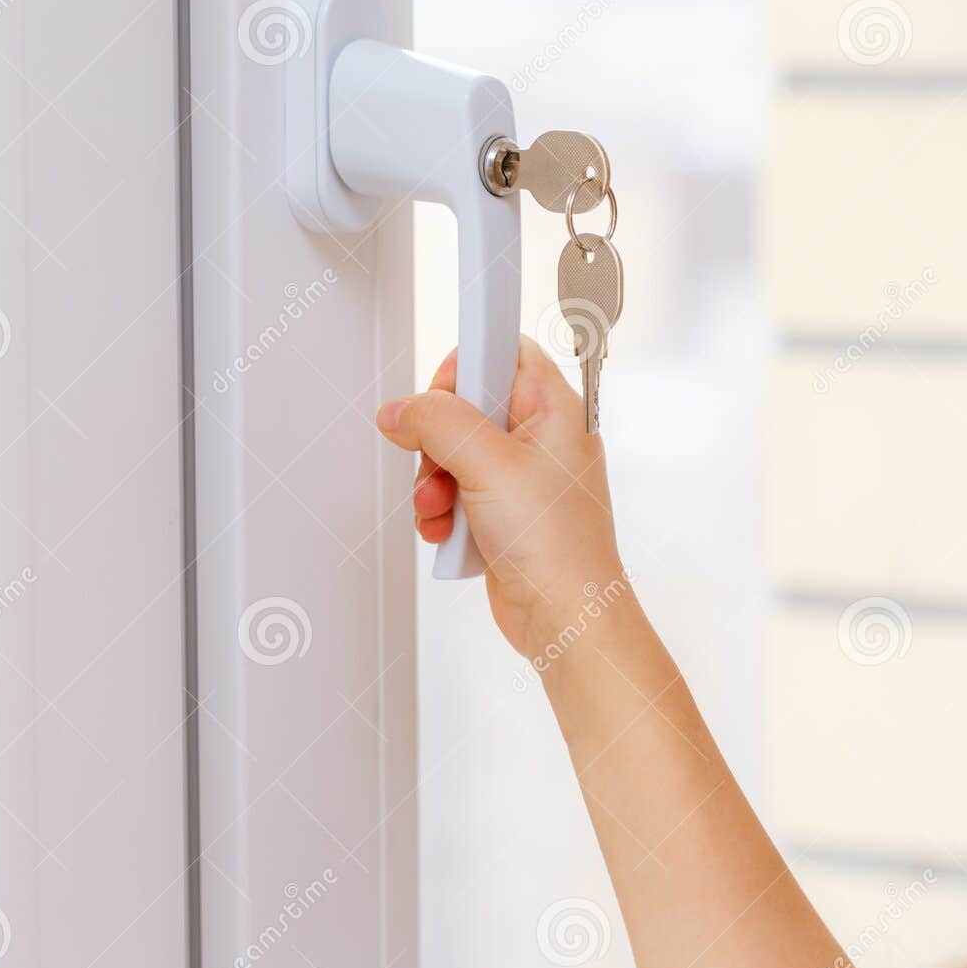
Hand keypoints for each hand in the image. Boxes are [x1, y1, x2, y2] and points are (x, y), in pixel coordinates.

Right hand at [375, 336, 629, 658]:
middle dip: (436, 439)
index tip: (440, 394)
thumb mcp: (489, 466)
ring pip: (452, 450)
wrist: (566, 618)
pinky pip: (455, 490)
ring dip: (433, 481)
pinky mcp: (503, 510)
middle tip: (439, 464)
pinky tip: (447, 531)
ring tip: (442, 508)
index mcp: (555, 409)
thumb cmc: (559, 548)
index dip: (464, 367)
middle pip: (464, 404)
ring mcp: (521, 475)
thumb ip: (437, 423)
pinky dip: (442, 510)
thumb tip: (401, 410)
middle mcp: (541, 437)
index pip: (502, 349)